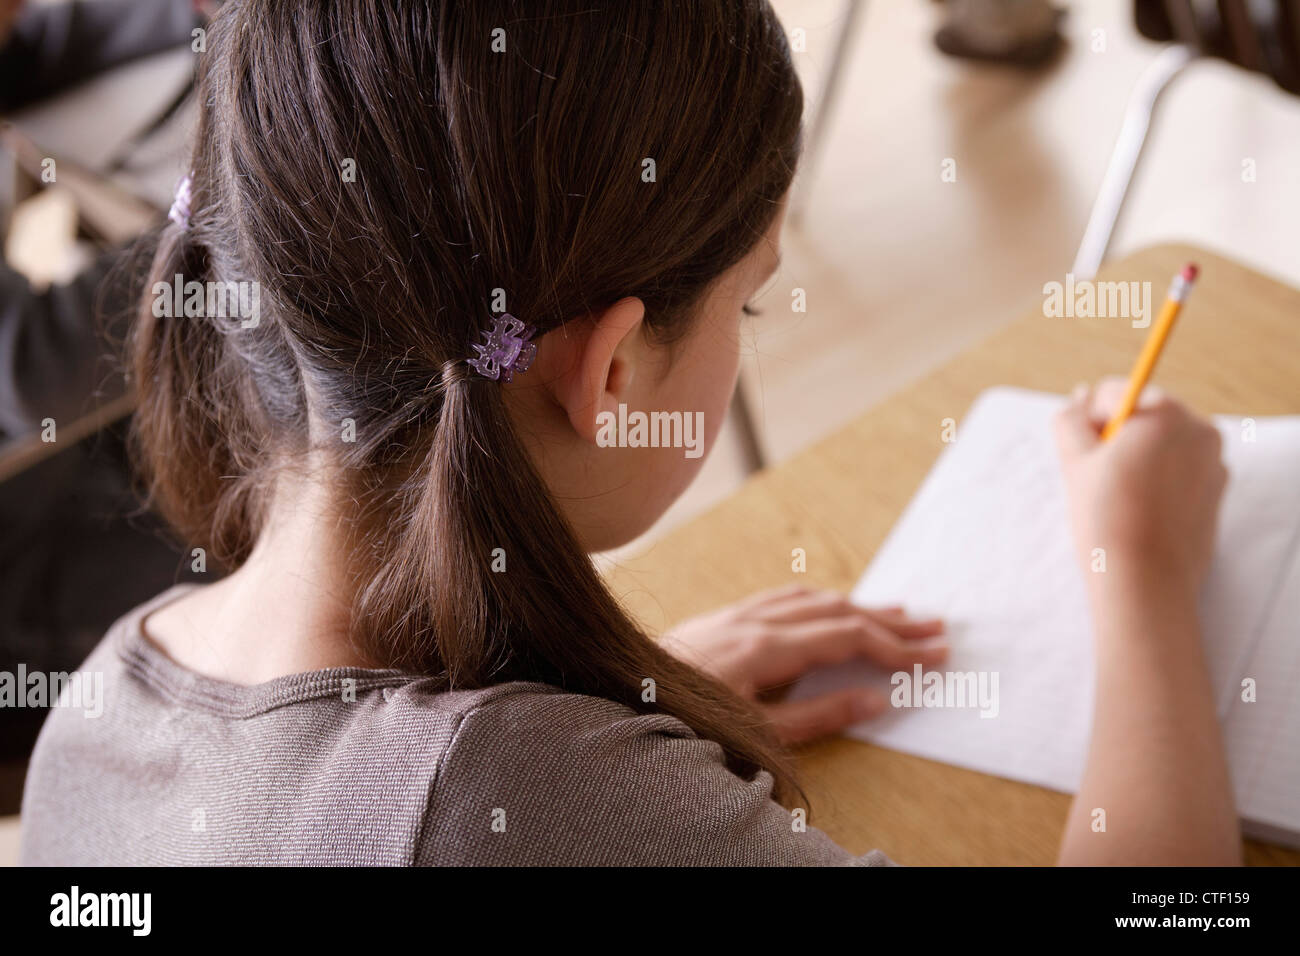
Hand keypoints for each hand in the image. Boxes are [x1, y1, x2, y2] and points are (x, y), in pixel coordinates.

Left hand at [662, 585, 946, 743]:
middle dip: (891, 621)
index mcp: (767, 647)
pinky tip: (833, 603)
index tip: (933, 656)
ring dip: (861, 605)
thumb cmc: (688, 720)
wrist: (625, 694)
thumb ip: (819, 714)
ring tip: (900, 613)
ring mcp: (739, 614)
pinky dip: (822, 600)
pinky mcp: (725, 618)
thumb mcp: (758, 732)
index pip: (849, 637)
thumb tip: (876, 700)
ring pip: (814, 599)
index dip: (896, 647)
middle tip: (936, 629)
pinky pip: (785, 598)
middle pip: (839, 610)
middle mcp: (756, 620)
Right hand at [1054, 378, 1226, 600]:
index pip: (1115, 392)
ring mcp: (1214, 461)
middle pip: (1143, 414)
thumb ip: (1070, 420)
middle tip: (1098, 478)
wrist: (1145, 583)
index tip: (1081, 453)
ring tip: (1118, 497)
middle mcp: (1198, 429)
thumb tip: (1078, 400)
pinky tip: (1140, 510)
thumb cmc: (1106, 519)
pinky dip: (1158, 479)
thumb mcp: (1074, 462)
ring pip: (1161, 442)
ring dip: (1137, 458)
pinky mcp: (1217, 491)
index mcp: (1164, 412)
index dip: (1088, 419)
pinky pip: (1180, 469)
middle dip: (1116, 438)